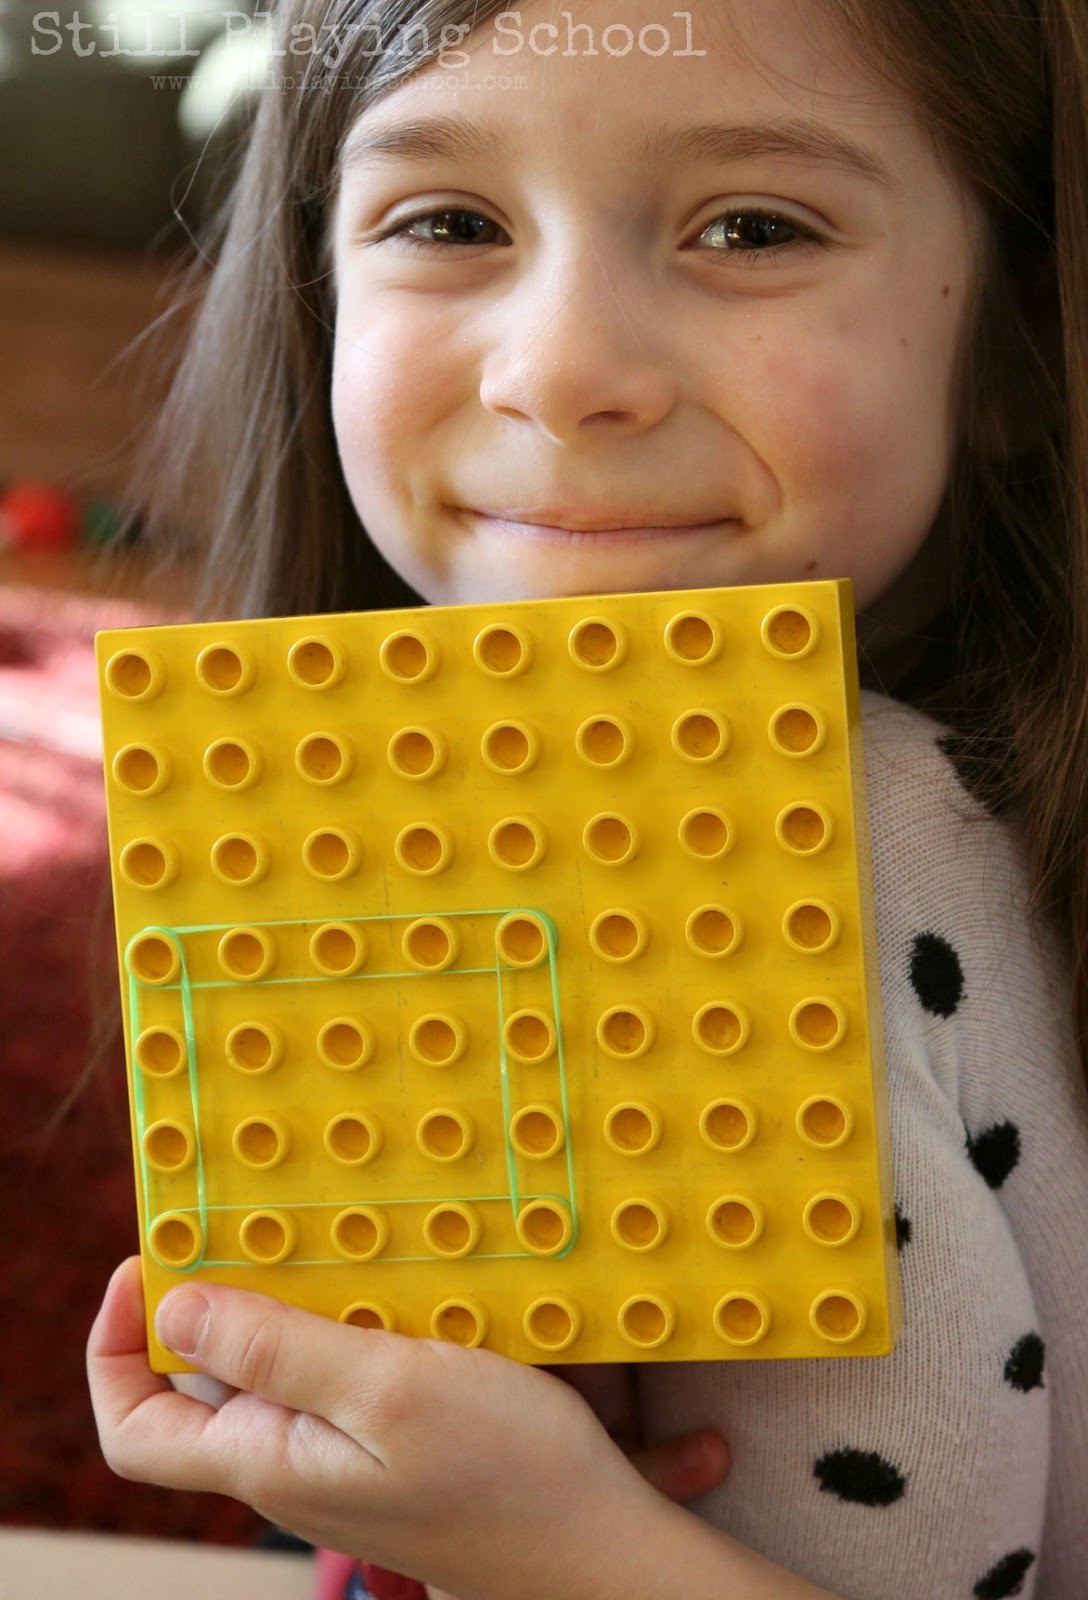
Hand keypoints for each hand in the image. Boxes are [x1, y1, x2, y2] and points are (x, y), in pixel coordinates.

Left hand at [87, 1261, 726, 1599]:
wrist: (602, 1545)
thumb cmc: (506, 1477)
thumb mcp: (386, 1391)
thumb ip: (279, 1350)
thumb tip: (173, 1310)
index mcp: (268, 1460)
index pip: (135, 1429)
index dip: (116, 1347)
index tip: (150, 1263)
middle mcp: (293, 1460)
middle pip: (208, 1378)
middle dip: (219, 1294)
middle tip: (257, 1221)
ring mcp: (344, 1452)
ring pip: (281, 1363)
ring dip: (294, 1296)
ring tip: (331, 1238)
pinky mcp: (395, 1439)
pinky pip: (341, 1368)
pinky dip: (350, 1315)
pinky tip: (396, 1279)